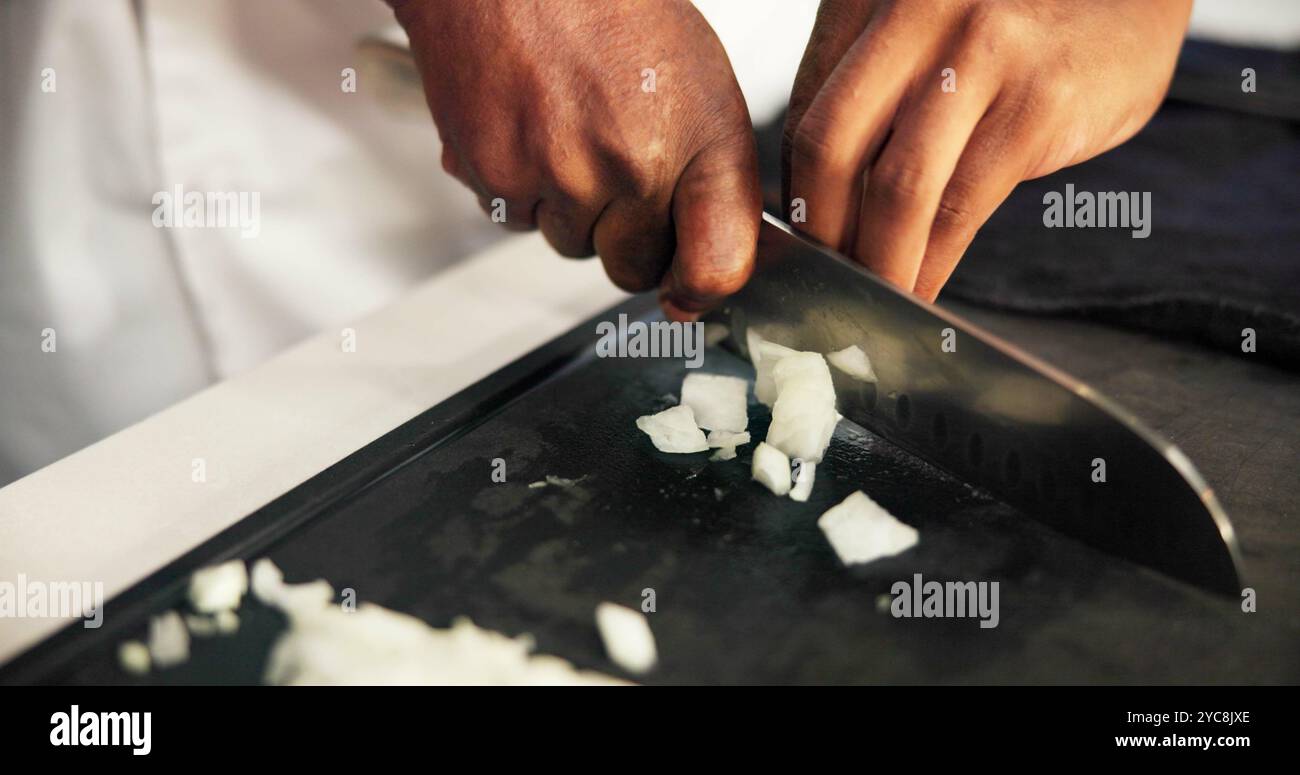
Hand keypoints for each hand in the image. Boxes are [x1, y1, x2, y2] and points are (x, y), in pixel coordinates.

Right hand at [393, 0, 761, 317]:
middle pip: (632, 268)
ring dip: (570, 209)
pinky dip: (521, 188)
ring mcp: (560, 177)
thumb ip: (710, 175)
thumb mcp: (697, 80)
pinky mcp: (497, 179)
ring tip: (567, 130)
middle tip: (613, 166)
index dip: (701, 285)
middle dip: (625, 235)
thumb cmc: (605, 9)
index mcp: (700, 138)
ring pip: (571, 246)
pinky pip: (517, 222)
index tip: (689, 286)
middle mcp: (632, 166)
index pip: (718, 264)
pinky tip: (529, 126)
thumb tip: (704, 264)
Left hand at [782, 0, 1190, 299]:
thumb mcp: (928, 25)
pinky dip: (931, 264)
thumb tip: (816, 198)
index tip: (797, 246)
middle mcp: (915, 11)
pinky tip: (922, 291)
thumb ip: (871, 87)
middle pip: (829, 149)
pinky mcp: (1039, 103)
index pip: (805, 115)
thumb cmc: (1022, 18)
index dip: (796, 195)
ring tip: (871, 303)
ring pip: (896, 189)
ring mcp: (980, 53)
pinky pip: (961, 208)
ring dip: (876, 265)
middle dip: (820, 234)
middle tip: (821, 286)